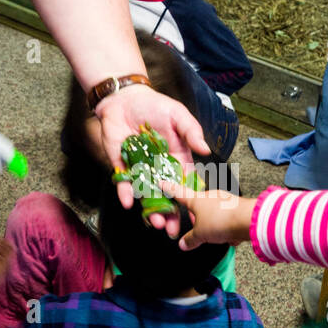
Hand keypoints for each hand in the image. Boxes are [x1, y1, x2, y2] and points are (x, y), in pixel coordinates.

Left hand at [94, 85, 209, 230]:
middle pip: (165, 195)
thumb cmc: (156, 106)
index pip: (184, 183)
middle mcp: (159, 168)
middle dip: (168, 213)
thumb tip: (206, 150)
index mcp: (177, 159)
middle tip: (170, 229)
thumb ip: (192, 132)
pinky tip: (128, 202)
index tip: (194, 216)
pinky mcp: (122, 165)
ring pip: (146, 194)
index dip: (189, 200)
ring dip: (149, 209)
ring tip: (154, 222)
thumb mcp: (179, 116)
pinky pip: (124, 182)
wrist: (126, 98)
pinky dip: (125, 192)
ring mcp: (140, 168)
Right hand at [160, 181, 254, 247]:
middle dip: (198, 218)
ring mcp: (224, 200)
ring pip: (214, 213)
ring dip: (214, 224)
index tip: (163, 182)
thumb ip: (190, 240)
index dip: (170, 189)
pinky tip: (230, 236)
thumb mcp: (200, 235)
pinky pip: (227, 218)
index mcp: (196, 199)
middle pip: (199, 206)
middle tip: (200, 231)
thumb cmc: (221, 221)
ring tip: (219, 235)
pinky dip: (227, 227)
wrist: (248, 220)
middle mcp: (210, 196)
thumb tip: (184, 244)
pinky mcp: (236, 206)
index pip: (179, 193)